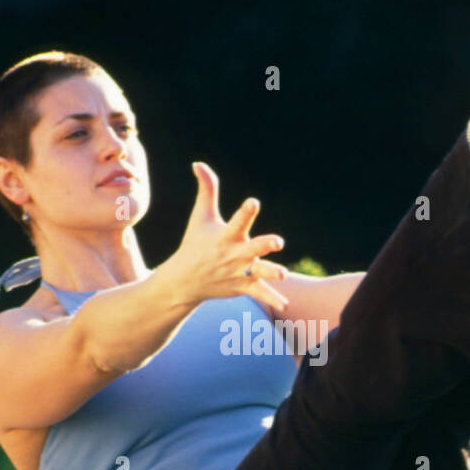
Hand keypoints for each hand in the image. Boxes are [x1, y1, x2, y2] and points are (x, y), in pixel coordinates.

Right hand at [169, 161, 290, 310]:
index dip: (246, 211)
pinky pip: (260, 293)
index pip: (238, 221)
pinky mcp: (243, 286)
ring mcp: (238, 271)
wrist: (184, 281)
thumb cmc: (195, 243)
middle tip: (278, 241)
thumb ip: (206, 189)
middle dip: (264, 245)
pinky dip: (272, 299)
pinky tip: (286, 306)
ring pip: (258, 272)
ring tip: (283, 274)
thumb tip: (198, 163)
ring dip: (271, 272)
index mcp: (226, 235)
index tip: (254, 202)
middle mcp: (233, 254)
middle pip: (252, 248)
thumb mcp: (201, 216)